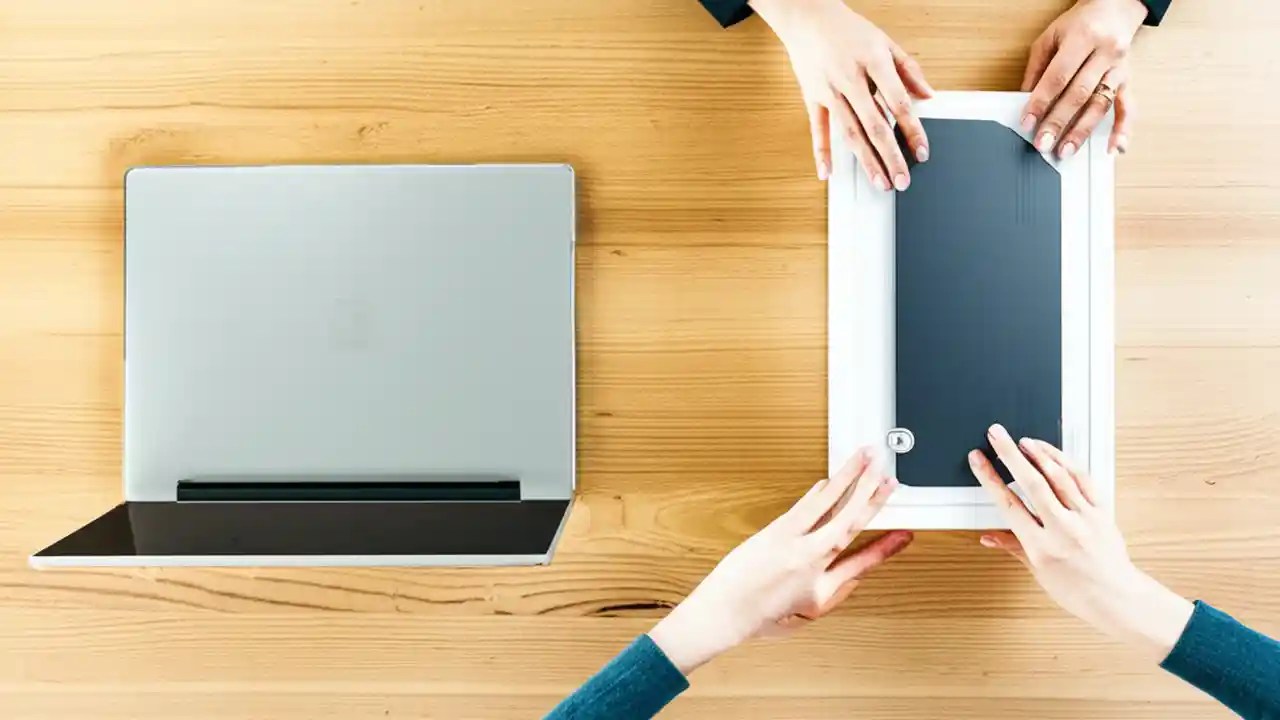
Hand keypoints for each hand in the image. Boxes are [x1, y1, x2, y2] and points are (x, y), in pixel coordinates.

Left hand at [647, 448, 911, 673]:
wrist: (724, 612)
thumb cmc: (761, 616)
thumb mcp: (808, 614)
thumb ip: (834, 590)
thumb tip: (855, 571)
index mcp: (824, 589)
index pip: (864, 561)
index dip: (887, 547)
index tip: (904, 534)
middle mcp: (811, 562)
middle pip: (850, 521)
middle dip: (872, 496)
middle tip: (887, 476)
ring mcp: (793, 543)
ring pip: (829, 504)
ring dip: (849, 479)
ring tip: (864, 461)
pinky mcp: (775, 531)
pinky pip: (804, 505)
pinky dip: (819, 491)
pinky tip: (830, 479)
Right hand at [750, 0, 933, 187]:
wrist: (808, 17)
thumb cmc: (848, 30)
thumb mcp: (885, 43)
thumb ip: (909, 70)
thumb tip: (927, 95)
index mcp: (873, 62)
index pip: (898, 104)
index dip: (912, 130)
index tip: (922, 152)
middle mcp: (851, 79)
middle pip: (874, 125)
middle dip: (890, 156)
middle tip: (902, 180)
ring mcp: (829, 90)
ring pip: (849, 132)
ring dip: (865, 160)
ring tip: (879, 181)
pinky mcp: (812, 97)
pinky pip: (818, 129)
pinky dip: (821, 152)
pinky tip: (828, 173)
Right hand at [969, 424, 1193, 659]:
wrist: (1117, 598)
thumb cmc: (1078, 591)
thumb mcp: (1038, 573)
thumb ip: (1013, 547)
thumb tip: (989, 537)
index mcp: (1041, 546)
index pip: (1008, 504)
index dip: (990, 477)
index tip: (979, 459)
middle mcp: (1062, 529)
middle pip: (1032, 482)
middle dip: (1010, 454)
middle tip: (997, 434)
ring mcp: (1084, 518)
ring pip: (1060, 476)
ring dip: (1039, 453)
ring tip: (1024, 440)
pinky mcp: (1102, 512)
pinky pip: (1084, 481)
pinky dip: (1067, 463)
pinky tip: (1055, 455)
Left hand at [1021, 0, 1146, 156]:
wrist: (1114, 9)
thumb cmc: (1079, 24)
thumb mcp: (1050, 37)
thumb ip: (1036, 68)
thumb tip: (1024, 100)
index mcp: (1083, 38)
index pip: (1059, 76)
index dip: (1041, 101)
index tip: (1027, 121)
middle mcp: (1105, 53)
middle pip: (1079, 93)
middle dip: (1059, 121)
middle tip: (1043, 143)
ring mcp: (1119, 68)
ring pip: (1101, 104)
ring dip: (1083, 131)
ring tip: (1066, 150)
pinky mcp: (1128, 80)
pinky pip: (1129, 107)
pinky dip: (1123, 129)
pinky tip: (1115, 147)